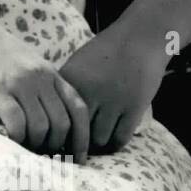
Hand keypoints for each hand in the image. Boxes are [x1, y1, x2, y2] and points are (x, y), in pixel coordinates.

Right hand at [0, 12, 90, 162]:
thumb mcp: (28, 63)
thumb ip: (42, 86)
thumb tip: (52, 119)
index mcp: (50, 74)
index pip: (78, 109)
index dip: (83, 137)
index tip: (79, 157)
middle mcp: (39, 78)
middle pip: (61, 123)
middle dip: (56, 147)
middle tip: (44, 157)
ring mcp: (18, 83)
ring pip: (41, 125)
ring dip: (36, 145)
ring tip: (26, 150)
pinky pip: (15, 121)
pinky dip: (17, 137)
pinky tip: (11, 140)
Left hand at [58, 29, 166, 151]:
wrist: (140, 37)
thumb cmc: (105, 52)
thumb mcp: (77, 64)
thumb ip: (65, 88)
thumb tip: (50, 116)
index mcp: (69, 80)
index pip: (54, 117)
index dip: (54, 133)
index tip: (53, 143)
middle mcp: (89, 92)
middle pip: (73, 132)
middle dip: (72, 144)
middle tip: (71, 152)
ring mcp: (113, 101)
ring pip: (97, 140)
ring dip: (94, 148)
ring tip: (92, 149)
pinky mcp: (134, 108)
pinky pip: (119, 138)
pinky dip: (113, 146)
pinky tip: (110, 143)